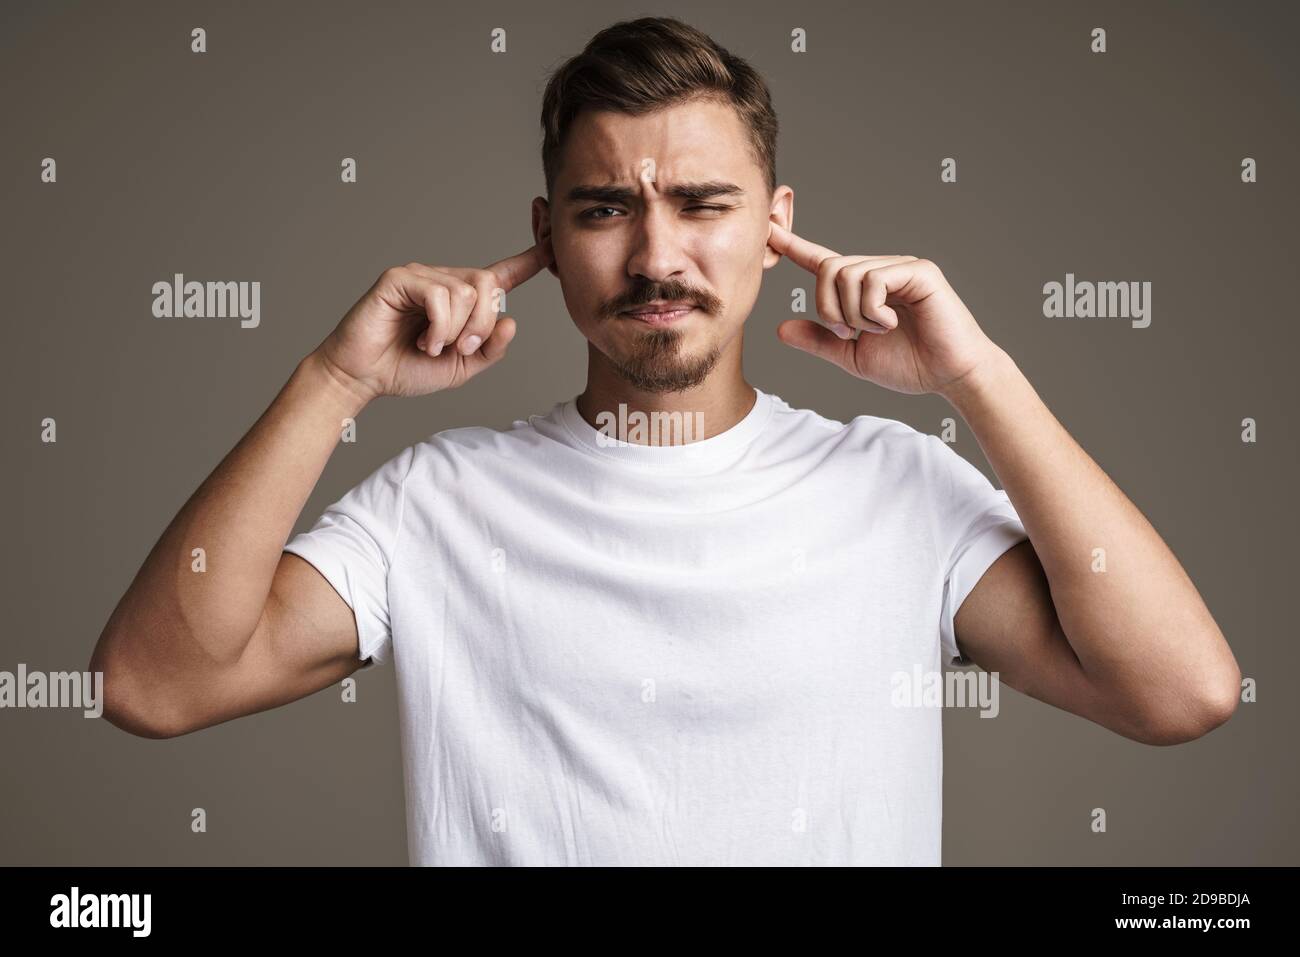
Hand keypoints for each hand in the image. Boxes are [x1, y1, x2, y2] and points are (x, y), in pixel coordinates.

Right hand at [312, 238, 553, 401]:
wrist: (365, 377)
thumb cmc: (407, 368)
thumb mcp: (463, 368)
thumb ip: (490, 349)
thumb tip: (512, 321)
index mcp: (462, 299)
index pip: (500, 275)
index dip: (527, 261)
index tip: (551, 245)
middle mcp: (444, 280)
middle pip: (488, 283)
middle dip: (483, 323)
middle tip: (461, 349)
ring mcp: (421, 275)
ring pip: (465, 290)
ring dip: (456, 329)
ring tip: (435, 346)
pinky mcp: (399, 278)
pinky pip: (439, 294)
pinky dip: (438, 326)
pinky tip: (424, 340)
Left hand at [766, 221, 1003, 396]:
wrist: (949, 376)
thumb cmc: (910, 365)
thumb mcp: (852, 356)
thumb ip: (819, 341)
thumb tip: (780, 328)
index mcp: (863, 288)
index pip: (823, 262)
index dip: (795, 246)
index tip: (769, 231)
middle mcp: (879, 270)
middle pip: (828, 269)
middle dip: (828, 308)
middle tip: (849, 334)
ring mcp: (899, 267)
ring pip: (847, 274)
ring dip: (853, 313)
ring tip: (878, 330)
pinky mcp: (918, 271)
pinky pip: (873, 279)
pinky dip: (872, 310)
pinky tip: (891, 323)